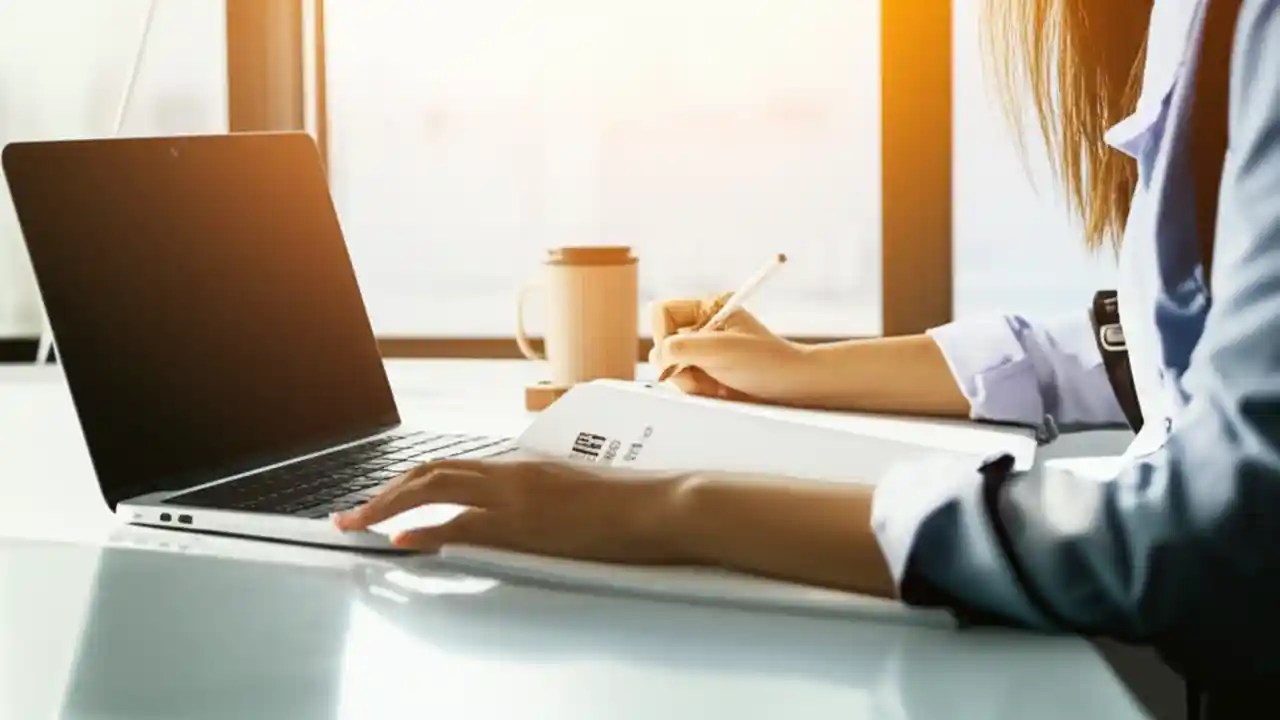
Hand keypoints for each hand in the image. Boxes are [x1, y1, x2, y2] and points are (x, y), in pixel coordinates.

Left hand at [333, 459, 685, 562]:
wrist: (661, 506)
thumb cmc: (626, 503)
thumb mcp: (570, 491)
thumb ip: (533, 495)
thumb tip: (508, 510)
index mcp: (521, 465)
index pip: (448, 466)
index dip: (407, 482)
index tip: (380, 501)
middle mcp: (511, 474)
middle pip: (430, 472)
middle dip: (383, 494)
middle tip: (349, 516)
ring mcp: (517, 497)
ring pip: (435, 488)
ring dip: (388, 507)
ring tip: (357, 524)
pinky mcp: (527, 525)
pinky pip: (464, 524)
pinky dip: (426, 530)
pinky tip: (401, 540)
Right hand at [649, 297, 813, 402]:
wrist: (794, 388)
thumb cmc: (765, 362)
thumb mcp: (719, 350)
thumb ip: (681, 347)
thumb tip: (658, 356)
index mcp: (708, 308)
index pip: (662, 313)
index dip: (663, 334)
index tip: (678, 355)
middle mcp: (703, 327)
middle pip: (663, 343)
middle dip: (679, 365)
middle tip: (703, 377)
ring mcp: (704, 351)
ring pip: (671, 367)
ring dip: (689, 382)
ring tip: (717, 388)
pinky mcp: (709, 373)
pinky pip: (684, 382)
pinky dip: (697, 391)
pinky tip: (719, 393)